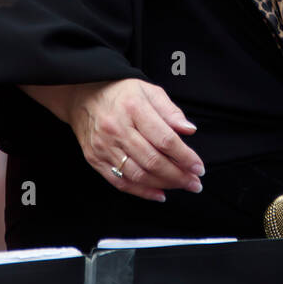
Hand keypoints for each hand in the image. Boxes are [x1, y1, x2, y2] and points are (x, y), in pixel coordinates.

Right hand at [67, 79, 204, 202]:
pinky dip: (141, 192)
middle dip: (178, 176)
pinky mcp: (95, 160)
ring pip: (138, 175)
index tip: (199, 167)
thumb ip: (170, 111)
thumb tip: (189, 130)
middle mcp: (118, 130)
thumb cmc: (121, 92)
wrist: (83, 95)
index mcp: (134, 108)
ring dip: (163, 185)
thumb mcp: (149, 90)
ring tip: (181, 186)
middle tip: (195, 183)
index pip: (165, 139)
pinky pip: (120, 182)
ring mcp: (104, 147)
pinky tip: (159, 193)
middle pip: (153, 160)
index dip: (185, 156)